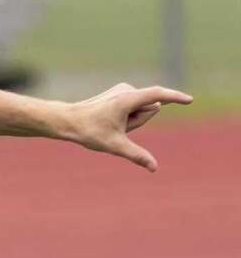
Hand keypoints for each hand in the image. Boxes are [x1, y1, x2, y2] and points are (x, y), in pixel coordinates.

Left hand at [62, 82, 192, 172]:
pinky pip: (133, 107)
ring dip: (131, 121)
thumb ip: (137, 155)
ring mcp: (123, 90)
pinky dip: (126, 117)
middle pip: (148, 109)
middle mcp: (127, 90)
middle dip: (138, 122)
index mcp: (128, 99)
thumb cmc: (90, 131)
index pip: (158, 95)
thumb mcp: (115, 146)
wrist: (68, 121)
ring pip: (140, 110)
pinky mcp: (120, 92)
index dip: (175, 97)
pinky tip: (109, 120)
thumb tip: (153, 167)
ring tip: (111, 124)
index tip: (189, 100)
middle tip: (117, 128)